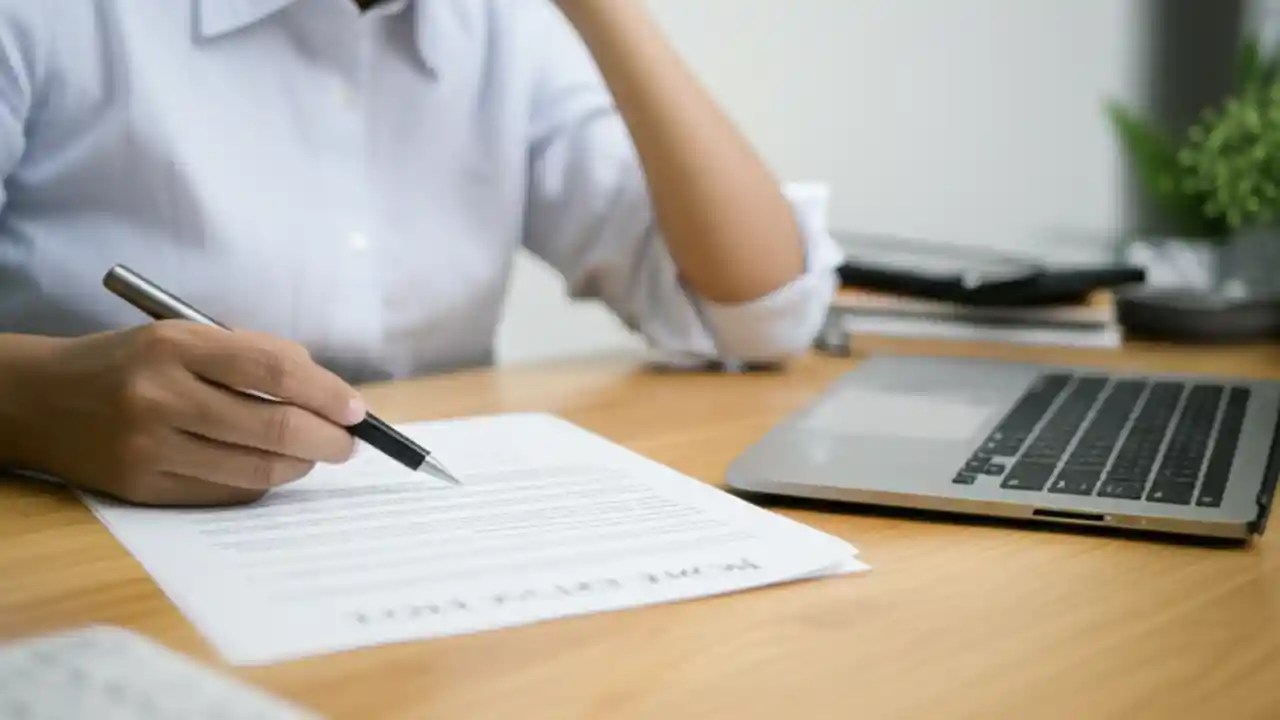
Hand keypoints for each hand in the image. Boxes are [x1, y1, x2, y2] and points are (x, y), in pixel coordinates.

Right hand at [11, 322, 364, 505]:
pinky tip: (269, 468)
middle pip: (273, 428)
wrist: (39, 400)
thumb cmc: (132, 362)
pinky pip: (226, 493)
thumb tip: (327, 392)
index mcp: (176, 346)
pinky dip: (261, 482)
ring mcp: (149, 447)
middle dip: (327, 440)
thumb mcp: (183, 335)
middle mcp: (160, 396)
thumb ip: (254, 354)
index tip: (356, 410)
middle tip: (349, 443)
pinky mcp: (142, 488)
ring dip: (300, 465)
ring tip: (313, 453)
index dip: (326, 393)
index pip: (274, 370)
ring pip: (256, 469)